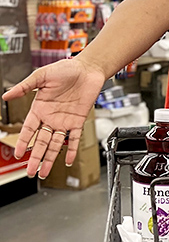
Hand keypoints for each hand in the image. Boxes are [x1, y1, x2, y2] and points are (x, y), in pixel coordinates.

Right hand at [2, 58, 105, 177]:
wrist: (87, 69)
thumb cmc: (65, 69)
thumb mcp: (41, 76)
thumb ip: (24, 87)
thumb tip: (5, 95)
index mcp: (39, 108)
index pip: (28, 130)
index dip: (23, 142)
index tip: (18, 153)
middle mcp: (51, 117)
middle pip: (41, 142)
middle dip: (35, 157)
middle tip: (31, 171)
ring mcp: (64, 121)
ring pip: (55, 144)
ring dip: (50, 158)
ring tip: (44, 172)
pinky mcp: (78, 121)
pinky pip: (75, 139)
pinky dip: (72, 150)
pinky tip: (68, 161)